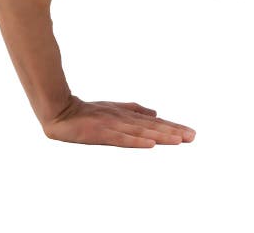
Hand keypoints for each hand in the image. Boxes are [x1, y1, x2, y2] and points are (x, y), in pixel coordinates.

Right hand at [42, 95, 195, 147]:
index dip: (173, 127)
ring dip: (161, 136)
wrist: (61, 111)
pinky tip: (150, 145)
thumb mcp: (115, 108)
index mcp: (129, 115)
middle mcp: (125, 119)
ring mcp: (114, 125)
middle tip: (192, 136)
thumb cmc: (88, 111)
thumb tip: (157, 113)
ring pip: (142, 132)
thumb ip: (135, 110)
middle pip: (153, 127)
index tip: (190, 133)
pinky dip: (136, 141)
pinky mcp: (102, 132)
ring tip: (179, 140)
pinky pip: (121, 138)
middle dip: (174, 131)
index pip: (155, 123)